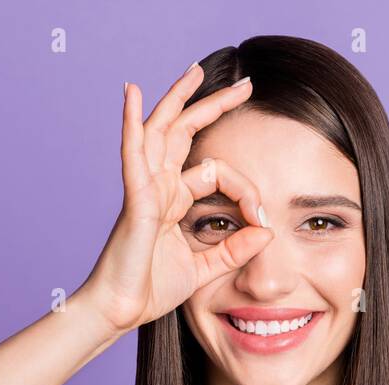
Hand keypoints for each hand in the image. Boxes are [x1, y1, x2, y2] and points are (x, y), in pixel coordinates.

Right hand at [77, 64, 273, 333]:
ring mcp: (144, 189)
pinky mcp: (135, 199)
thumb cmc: (149, 290)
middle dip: (214, 105)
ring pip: (160, 130)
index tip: (262, 217)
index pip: (217, 172)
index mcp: (173, 201)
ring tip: (194, 71)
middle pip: (185, 132)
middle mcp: (158, 187)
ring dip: (177, 99)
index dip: (246, 190)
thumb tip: (268, 231)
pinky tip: (132, 94)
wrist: (120, 311)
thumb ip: (235, 250)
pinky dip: (131, 122)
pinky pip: (133, 154)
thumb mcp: (204, 269)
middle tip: (245, 84)